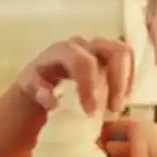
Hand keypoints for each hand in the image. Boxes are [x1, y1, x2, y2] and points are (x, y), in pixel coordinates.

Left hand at [16, 36, 132, 116]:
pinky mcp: (106, 56)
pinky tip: (121, 100)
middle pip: (113, 51)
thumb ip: (38, 91)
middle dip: (118, 80)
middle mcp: (82, 44)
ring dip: (125, 80)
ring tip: (118, 106)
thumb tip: (52, 101)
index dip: (89, 86)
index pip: (83, 62)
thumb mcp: (29, 88)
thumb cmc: (35, 85)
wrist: (38, 82)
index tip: (90, 111)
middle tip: (114, 108)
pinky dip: (128, 81)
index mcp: (62, 50)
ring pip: (123, 53)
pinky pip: (126, 62)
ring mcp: (96, 47)